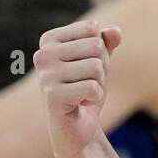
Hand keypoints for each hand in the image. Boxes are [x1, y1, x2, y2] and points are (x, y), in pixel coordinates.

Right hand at [35, 20, 121, 157]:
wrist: (77, 128)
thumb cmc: (86, 90)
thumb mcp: (100, 61)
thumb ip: (107, 41)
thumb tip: (115, 31)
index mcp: (50, 40)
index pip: (92, 29)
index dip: (100, 50)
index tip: (86, 68)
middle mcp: (42, 55)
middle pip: (96, 46)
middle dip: (101, 68)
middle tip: (87, 84)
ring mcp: (45, 75)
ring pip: (96, 67)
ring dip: (99, 84)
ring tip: (84, 95)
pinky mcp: (52, 96)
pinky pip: (92, 87)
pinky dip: (95, 98)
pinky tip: (81, 105)